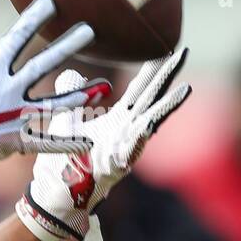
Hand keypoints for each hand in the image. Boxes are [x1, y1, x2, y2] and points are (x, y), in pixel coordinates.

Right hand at [0, 0, 110, 181]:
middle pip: (43, 65)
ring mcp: (13, 117)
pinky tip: (89, 143)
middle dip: (67, 46)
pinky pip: (45, 143)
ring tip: (102, 86)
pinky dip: (67, 144)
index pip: (15, 40)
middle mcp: (7, 93)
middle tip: (89, 29)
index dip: (33, 19)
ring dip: (78, 95)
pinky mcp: (14, 141)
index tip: (50, 2)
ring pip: (53, 104)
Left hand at [16, 48, 190, 240]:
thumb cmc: (63, 159)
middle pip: (151, 98)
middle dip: (168, 76)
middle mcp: (125, 131)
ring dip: (167, 106)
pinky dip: (137, 140)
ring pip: (149, 124)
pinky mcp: (114, 168)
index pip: (139, 88)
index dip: (152, 68)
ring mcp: (123, 149)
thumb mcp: (64, 121)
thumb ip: (70, 97)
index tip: (167, 47)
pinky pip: (129, 153)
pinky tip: (147, 125)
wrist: (54, 193)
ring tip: (185, 88)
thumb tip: (70, 73)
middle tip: (185, 51)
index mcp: (117, 119)